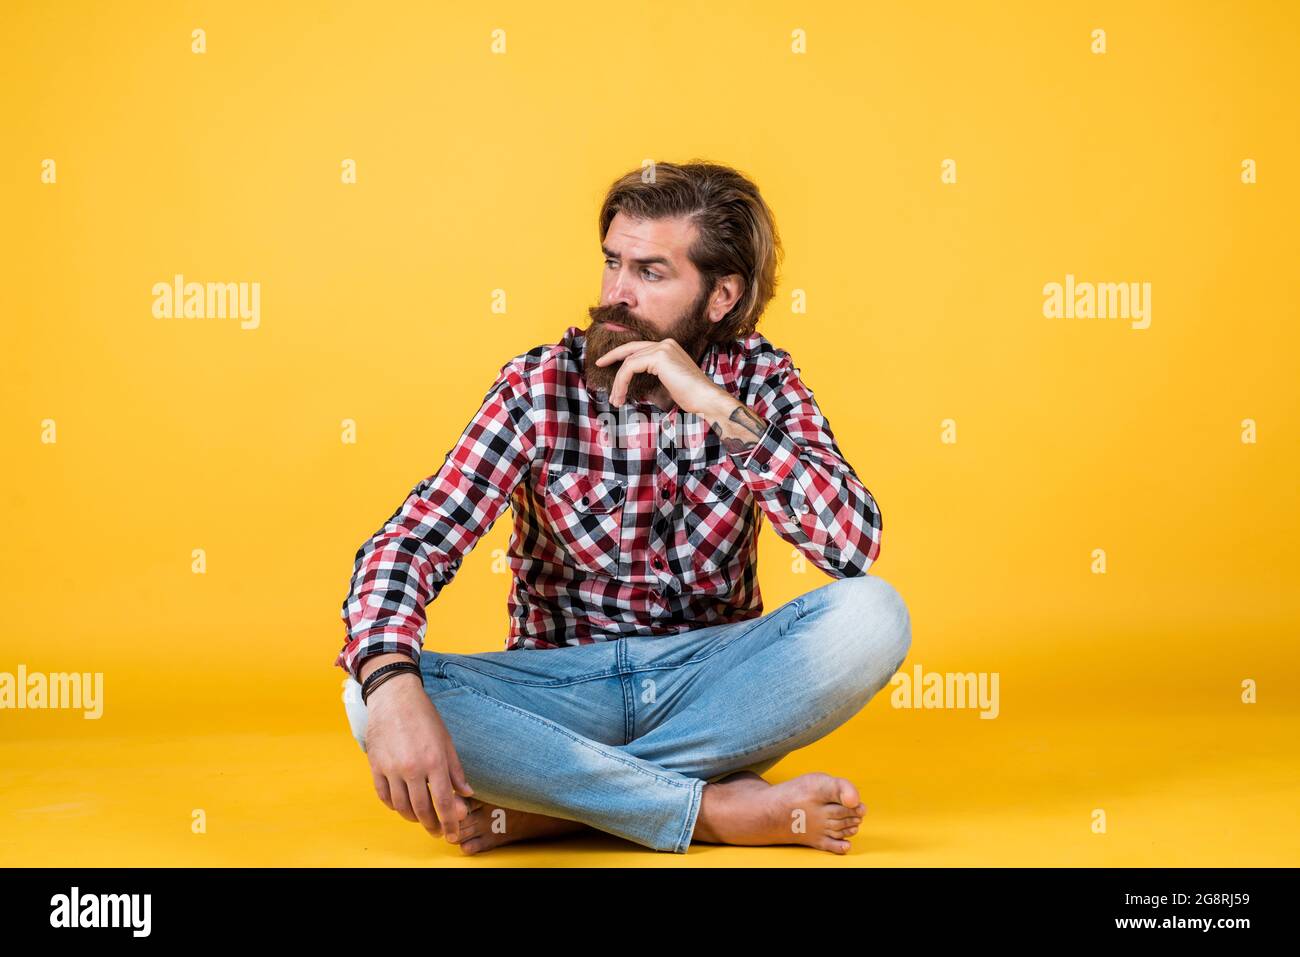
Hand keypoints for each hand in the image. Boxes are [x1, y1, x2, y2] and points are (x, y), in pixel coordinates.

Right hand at [360, 658, 475, 844]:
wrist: (394, 697)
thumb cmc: (424, 716)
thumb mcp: (446, 741)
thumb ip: (456, 770)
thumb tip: (466, 793)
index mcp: (434, 761)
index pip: (444, 802)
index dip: (450, 823)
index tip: (453, 835)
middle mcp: (412, 768)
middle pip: (422, 810)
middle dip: (432, 825)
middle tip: (438, 831)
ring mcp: (391, 768)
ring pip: (401, 807)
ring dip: (413, 818)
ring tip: (422, 819)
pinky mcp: (376, 766)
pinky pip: (384, 796)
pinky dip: (393, 806)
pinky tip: (402, 806)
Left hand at [594, 337, 738, 420]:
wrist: (705, 398)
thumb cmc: (690, 396)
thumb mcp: (666, 382)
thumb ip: (651, 375)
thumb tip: (631, 380)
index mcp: (668, 347)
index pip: (638, 348)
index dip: (621, 355)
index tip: (607, 363)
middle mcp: (665, 343)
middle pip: (630, 349)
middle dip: (612, 357)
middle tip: (598, 365)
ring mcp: (662, 348)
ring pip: (628, 362)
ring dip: (618, 382)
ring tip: (615, 399)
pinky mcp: (659, 357)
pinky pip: (630, 367)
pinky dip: (622, 382)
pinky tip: (621, 395)